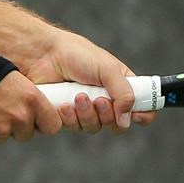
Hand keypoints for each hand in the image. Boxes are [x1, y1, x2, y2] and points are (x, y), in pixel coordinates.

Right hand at [0, 48, 60, 146]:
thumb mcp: (11, 74)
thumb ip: (25, 93)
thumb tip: (32, 106)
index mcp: (31, 99)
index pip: (52, 125)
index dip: (44, 123)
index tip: (37, 119)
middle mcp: (20, 117)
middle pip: (26, 133)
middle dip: (17, 126)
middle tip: (2, 110)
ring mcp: (0, 130)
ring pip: (5, 136)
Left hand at [10, 24, 156, 134]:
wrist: (40, 54)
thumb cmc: (74, 54)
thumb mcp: (106, 67)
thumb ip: (124, 92)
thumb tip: (128, 120)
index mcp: (119, 85)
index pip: (140, 107)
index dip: (142, 115)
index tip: (139, 116)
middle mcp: (104, 99)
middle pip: (117, 124)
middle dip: (108, 115)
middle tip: (99, 100)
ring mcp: (84, 109)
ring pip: (95, 128)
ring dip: (88, 115)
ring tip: (77, 96)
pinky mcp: (65, 116)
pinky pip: (74, 128)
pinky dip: (70, 118)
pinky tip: (63, 104)